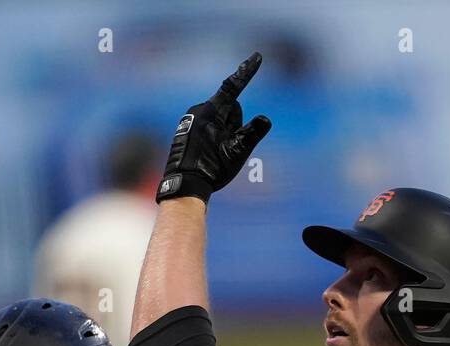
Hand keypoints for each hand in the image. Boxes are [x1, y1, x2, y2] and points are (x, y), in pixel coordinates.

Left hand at [156, 51, 271, 203]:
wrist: (183, 184)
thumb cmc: (211, 168)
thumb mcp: (236, 153)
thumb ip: (252, 134)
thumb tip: (266, 119)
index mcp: (211, 111)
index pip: (233, 86)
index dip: (247, 72)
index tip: (257, 57)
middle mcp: (199, 110)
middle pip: (230, 108)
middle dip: (235, 123)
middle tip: (227, 146)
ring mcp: (191, 118)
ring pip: (220, 118)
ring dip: (225, 131)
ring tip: (216, 153)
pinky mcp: (187, 127)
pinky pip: (209, 125)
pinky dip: (214, 136)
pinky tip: (207, 154)